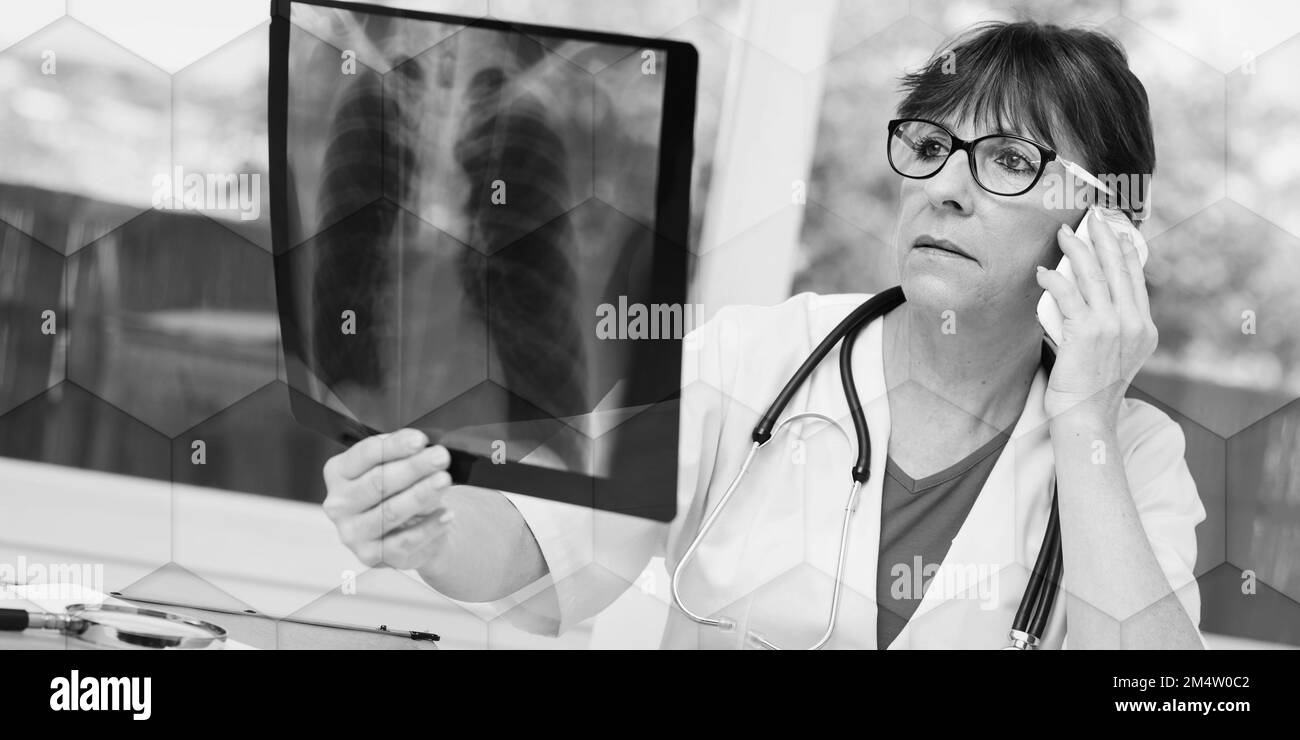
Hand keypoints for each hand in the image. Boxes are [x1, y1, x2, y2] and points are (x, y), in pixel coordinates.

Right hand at [322, 429, 456, 569]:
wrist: (407, 529)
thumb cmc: (398, 490)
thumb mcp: (397, 466)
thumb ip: (403, 456)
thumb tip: (421, 450)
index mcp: (339, 473)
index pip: (365, 454)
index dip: (394, 446)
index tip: (419, 440)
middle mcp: (339, 504)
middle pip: (377, 482)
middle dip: (413, 468)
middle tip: (440, 457)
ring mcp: (352, 533)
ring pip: (390, 512)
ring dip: (421, 494)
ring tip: (444, 481)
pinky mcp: (371, 556)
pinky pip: (405, 541)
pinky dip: (429, 526)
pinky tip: (445, 514)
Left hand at [1035, 208, 1157, 421]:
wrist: (1087, 419)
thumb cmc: (1091, 389)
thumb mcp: (1112, 354)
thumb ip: (1109, 325)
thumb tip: (1085, 297)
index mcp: (1144, 328)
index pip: (1136, 279)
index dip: (1126, 250)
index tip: (1116, 229)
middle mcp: (1133, 324)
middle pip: (1119, 269)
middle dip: (1105, 238)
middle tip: (1092, 217)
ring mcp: (1112, 328)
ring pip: (1094, 276)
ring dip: (1077, 250)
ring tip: (1064, 234)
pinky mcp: (1086, 333)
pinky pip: (1068, 295)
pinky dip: (1053, 280)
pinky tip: (1043, 272)